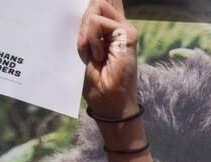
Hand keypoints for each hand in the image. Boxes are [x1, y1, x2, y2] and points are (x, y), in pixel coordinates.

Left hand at [78, 1, 139, 120]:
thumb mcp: (85, 48)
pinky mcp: (128, 37)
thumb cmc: (97, 81)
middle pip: (98, 0)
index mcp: (111, 29)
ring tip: (89, 50)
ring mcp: (126, 31)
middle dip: (83, 16)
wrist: (109, 102)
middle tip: (82, 43)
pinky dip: (92, 38)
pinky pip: (99, 22)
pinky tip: (98, 54)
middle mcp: (121, 27)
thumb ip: (87, 26)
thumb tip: (89, 5)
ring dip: (86, 28)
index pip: (110, 2)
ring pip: (98, 5)